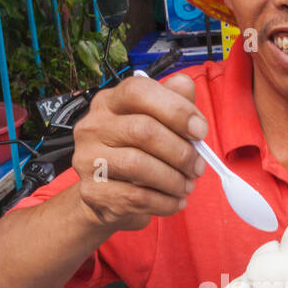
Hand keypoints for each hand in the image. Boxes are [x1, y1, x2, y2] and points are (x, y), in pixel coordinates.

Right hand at [71, 72, 206, 230]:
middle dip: (180, 152)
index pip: (138, 91)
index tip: (200, 131)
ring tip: (187, 187)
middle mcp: (93, 126)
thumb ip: (173, 103)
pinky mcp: (92, 191)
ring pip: (138, 165)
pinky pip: (135, 196)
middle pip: (142, 130)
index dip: (175, 109)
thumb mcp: (158, 124)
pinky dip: (164, 202)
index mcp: (110, 102)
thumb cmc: (138, 154)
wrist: (108, 198)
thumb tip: (185, 85)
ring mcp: (87, 159)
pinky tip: (175, 202)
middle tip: (198, 168)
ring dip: (173, 180)